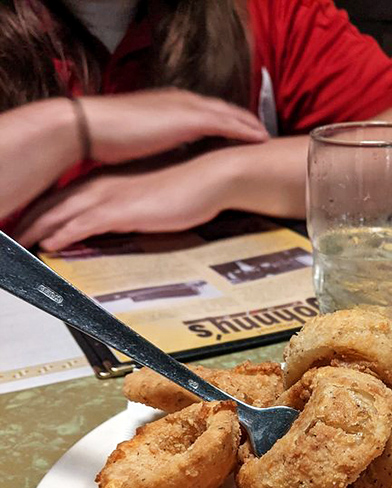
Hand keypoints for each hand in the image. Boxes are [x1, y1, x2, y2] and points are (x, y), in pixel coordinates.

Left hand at [15, 156, 228, 249]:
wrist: (210, 178)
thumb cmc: (188, 188)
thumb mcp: (154, 200)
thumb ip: (134, 208)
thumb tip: (125, 221)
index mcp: (110, 182)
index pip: (66, 197)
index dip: (44, 211)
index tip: (29, 225)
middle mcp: (104, 186)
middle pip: (56, 204)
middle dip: (31, 221)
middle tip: (14, 238)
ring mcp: (111, 197)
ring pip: (63, 214)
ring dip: (39, 229)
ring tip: (22, 244)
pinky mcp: (123, 210)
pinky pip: (84, 224)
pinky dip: (64, 234)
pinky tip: (50, 244)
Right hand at [80, 88, 267, 162]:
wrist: (93, 128)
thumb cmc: (107, 140)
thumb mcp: (140, 143)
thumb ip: (157, 146)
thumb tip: (165, 162)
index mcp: (170, 106)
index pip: (206, 111)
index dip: (225, 121)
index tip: (240, 132)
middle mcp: (182, 101)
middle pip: (224, 109)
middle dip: (244, 119)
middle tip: (263, 132)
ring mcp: (187, 107)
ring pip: (231, 113)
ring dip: (251, 124)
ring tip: (267, 136)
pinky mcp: (191, 119)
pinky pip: (227, 123)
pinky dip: (245, 129)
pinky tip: (260, 138)